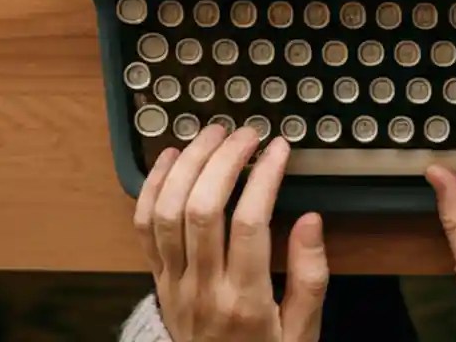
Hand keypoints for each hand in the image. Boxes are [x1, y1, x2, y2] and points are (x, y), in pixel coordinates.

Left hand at [134, 126, 329, 341]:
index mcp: (245, 300)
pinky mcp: (158, 279)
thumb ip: (311, 276)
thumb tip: (312, 221)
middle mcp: (203, 288)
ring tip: (212, 135)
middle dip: (224, 160)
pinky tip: (172, 159)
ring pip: (167, 212)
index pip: (250, 224)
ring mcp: (174, 282)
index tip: (279, 148)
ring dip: (188, 165)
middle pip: (202, 209)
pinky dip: (152, 187)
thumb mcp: (304, 330)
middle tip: (246, 133)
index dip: (264, 177)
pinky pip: (143, 227)